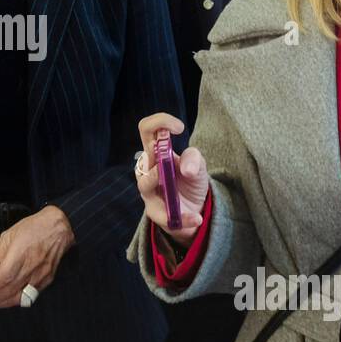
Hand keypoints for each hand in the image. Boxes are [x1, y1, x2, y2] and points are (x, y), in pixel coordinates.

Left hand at [0, 205, 73, 309]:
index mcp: (20, 255)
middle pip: (8, 292)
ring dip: (1, 303)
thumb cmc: (35, 228)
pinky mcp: (46, 281)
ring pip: (19, 299)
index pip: (2, 279)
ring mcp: (40, 277)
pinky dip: (15, 301)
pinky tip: (6, 299)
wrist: (58, 229)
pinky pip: (29, 297)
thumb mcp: (8, 236)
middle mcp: (31, 269)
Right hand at [136, 113, 210, 245]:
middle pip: (141, 160)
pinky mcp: (155, 213)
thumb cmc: (190, 181)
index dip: (159, 122)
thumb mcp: (199, 167)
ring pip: (144, 184)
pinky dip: (183, 218)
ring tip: (177, 185)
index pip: (147, 130)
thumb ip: (194, 159)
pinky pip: (163, 215)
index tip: (179, 127)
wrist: (196, 208)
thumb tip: (186, 169)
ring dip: (159, 182)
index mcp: (157, 153)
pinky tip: (197, 218)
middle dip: (156, 156)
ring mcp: (149, 192)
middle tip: (176, 161)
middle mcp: (148, 171)